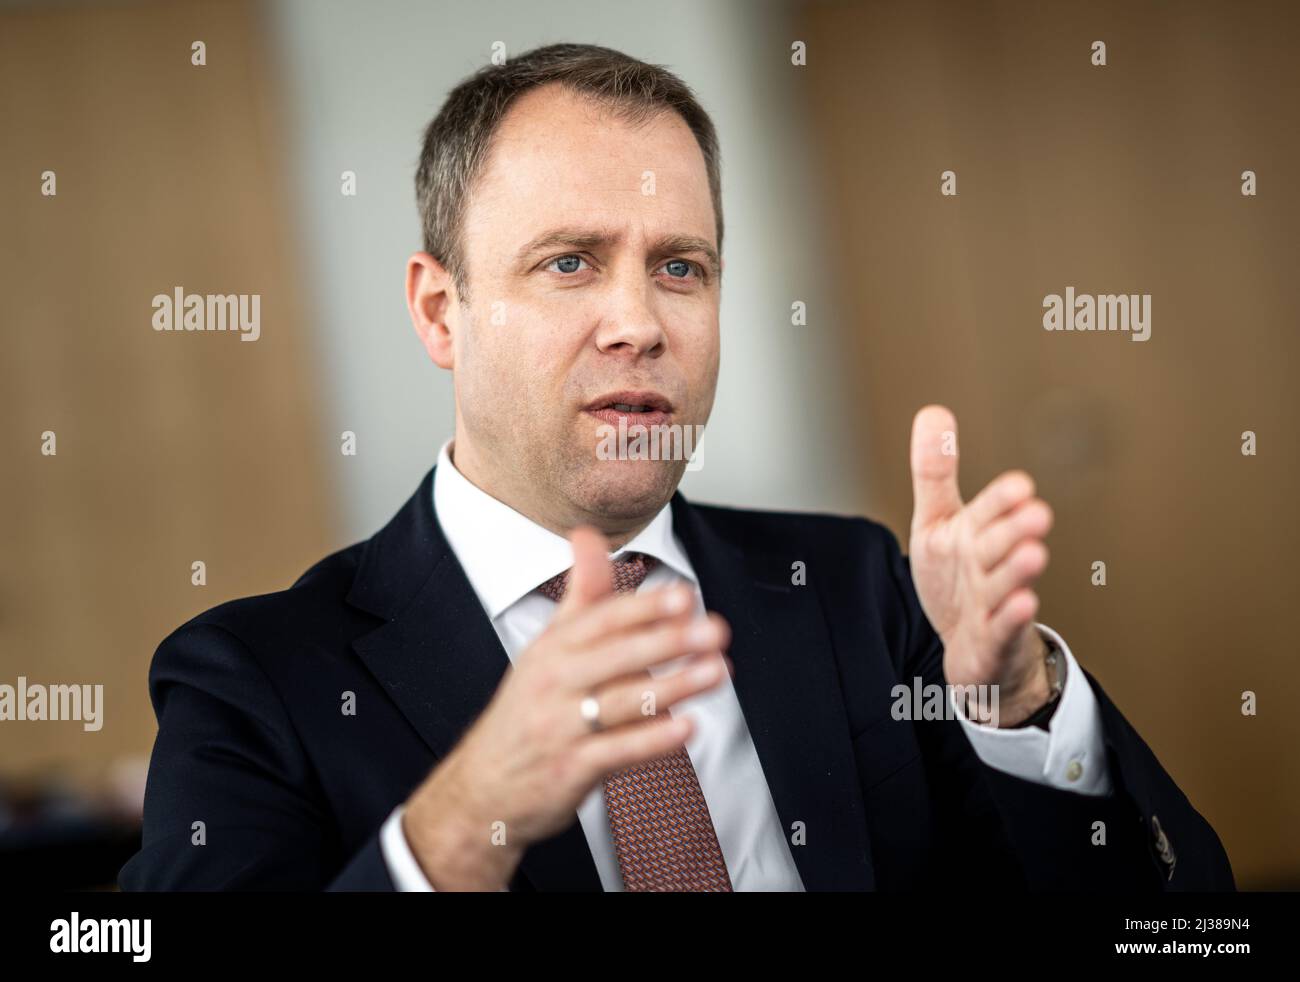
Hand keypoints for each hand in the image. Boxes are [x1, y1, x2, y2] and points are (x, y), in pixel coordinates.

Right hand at [403, 526, 730, 888]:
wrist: (483, 784)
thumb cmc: (528, 708)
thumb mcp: (548, 646)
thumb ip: (580, 593)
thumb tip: (587, 533)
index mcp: (553, 647)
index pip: (602, 620)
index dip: (644, 607)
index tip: (684, 596)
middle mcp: (556, 682)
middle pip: (616, 655)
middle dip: (668, 640)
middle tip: (715, 629)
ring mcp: (563, 727)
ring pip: (624, 702)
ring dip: (674, 686)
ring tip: (717, 670)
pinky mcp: (572, 769)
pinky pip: (617, 751)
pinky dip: (653, 740)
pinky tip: (688, 726)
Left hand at [907, 405, 1054, 725]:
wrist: (971, 646)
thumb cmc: (957, 578)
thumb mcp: (937, 523)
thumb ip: (936, 472)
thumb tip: (933, 412)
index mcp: (978, 533)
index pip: (991, 510)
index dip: (1002, 499)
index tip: (1020, 484)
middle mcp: (991, 564)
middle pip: (1000, 544)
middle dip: (1015, 527)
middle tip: (1035, 511)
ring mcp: (994, 603)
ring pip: (1006, 584)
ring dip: (1019, 569)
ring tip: (1034, 552)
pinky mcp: (992, 641)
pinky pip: (1001, 629)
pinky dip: (1011, 617)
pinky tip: (1023, 604)